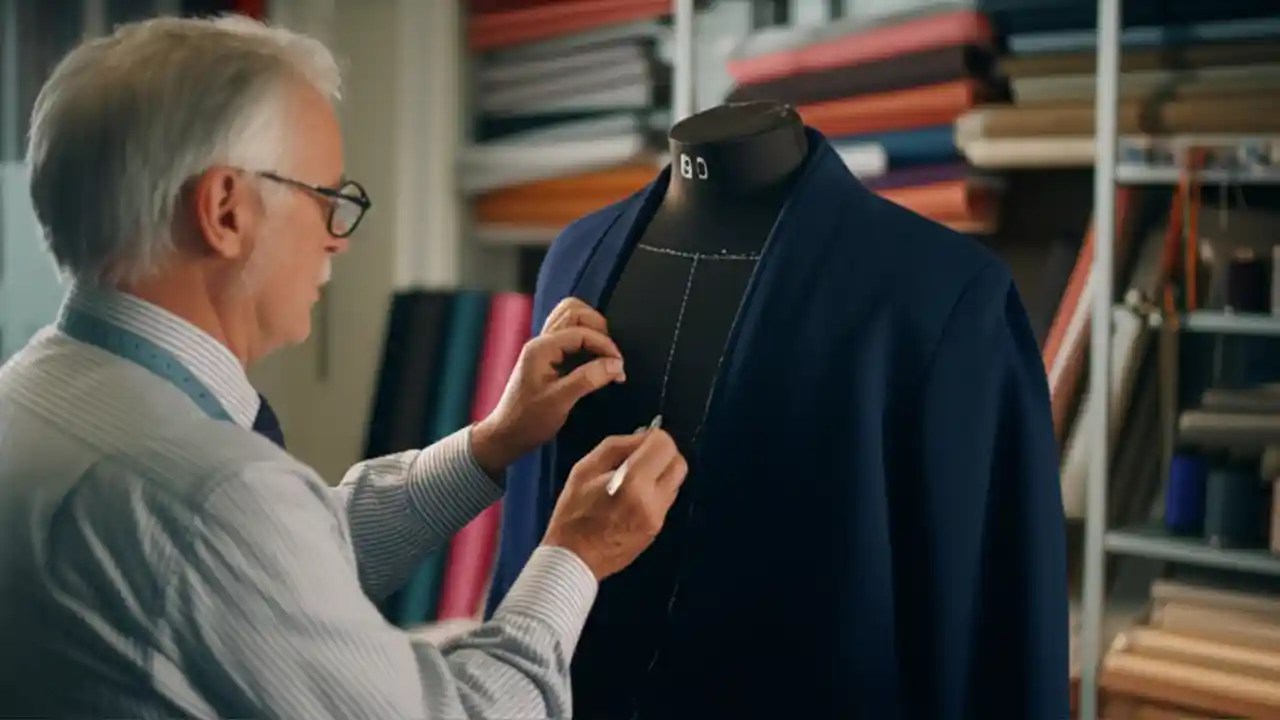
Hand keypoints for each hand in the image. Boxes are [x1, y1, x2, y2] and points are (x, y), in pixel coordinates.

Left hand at [472, 299, 625, 476]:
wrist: (507, 435)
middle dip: (598, 327)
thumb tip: (617, 365)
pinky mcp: (546, 356)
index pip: (581, 331)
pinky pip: (567, 332)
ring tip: (604, 352)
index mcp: (541, 348)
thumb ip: (588, 379)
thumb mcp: (560, 401)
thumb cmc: (529, 421)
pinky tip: (594, 356)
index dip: (605, 345)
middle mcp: (540, 341)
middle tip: (610, 354)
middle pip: (573, 310)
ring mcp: (542, 347)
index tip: (619, 366)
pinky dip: (584, 336)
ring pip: (568, 317)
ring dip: (590, 328)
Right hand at [542, 428, 687, 580]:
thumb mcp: (584, 469)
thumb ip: (617, 446)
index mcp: (633, 483)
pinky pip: (666, 500)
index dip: (654, 437)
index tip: (638, 442)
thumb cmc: (573, 513)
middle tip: (640, 457)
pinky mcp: (658, 530)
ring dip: (660, 473)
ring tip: (634, 478)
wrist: (574, 560)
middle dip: (663, 454)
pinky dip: (656, 491)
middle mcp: (654, 501)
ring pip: (675, 482)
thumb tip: (644, 436)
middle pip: (678, 463)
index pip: (664, 446)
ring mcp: (659, 518)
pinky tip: (633, 496)